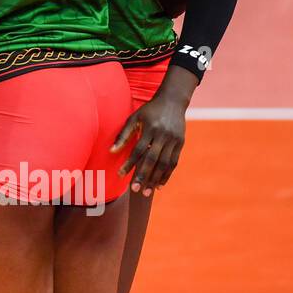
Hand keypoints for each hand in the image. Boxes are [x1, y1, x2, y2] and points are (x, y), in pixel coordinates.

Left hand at [111, 67, 194, 193]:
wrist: (173, 101)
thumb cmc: (149, 110)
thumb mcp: (134, 118)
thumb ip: (123, 135)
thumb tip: (111, 151)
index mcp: (150, 128)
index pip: (138, 150)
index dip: (129, 163)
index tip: (120, 175)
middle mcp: (163, 135)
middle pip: (152, 159)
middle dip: (143, 175)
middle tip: (136, 190)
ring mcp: (174, 140)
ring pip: (164, 164)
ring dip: (156, 179)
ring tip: (147, 191)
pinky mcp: (181, 143)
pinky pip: (174, 162)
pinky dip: (167, 174)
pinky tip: (160, 184)